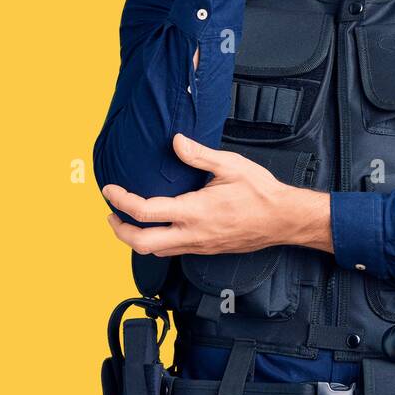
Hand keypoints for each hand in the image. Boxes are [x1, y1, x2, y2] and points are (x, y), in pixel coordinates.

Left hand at [101, 133, 330, 256]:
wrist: (284, 219)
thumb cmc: (262, 193)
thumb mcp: (232, 165)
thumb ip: (199, 155)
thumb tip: (175, 142)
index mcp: (195, 211)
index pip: (145, 211)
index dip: (121, 200)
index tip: (110, 189)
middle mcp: (193, 234)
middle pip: (141, 244)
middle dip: (119, 230)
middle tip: (112, 214)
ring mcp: (199, 245)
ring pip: (155, 252)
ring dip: (136, 239)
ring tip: (130, 221)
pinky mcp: (207, 250)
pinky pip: (172, 251)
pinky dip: (157, 242)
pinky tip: (160, 227)